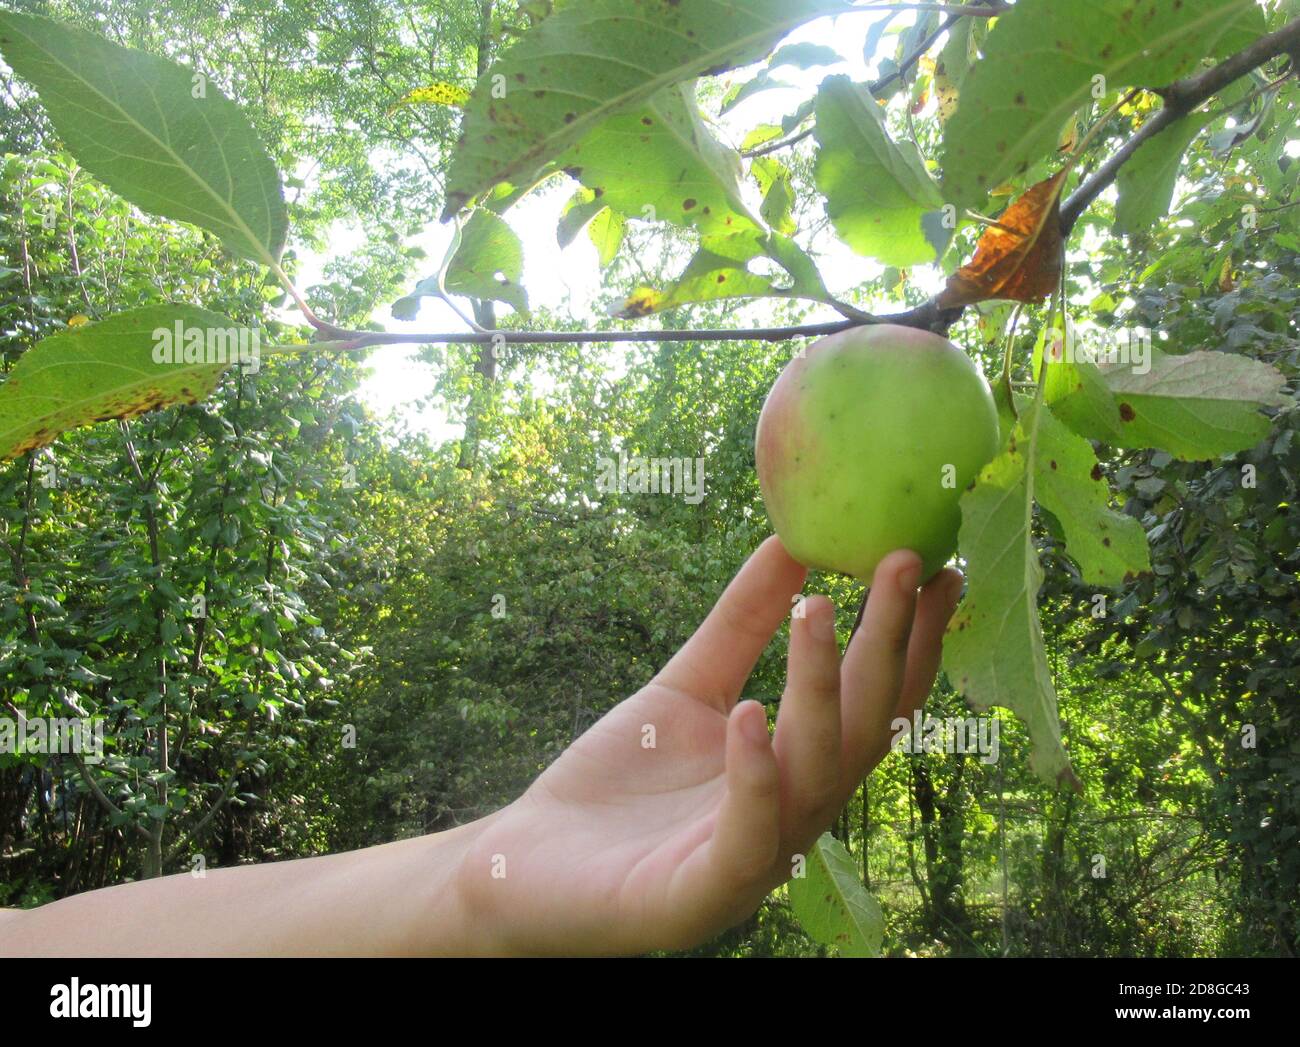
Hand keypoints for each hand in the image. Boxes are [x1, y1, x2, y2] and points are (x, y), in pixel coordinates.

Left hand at [456, 536, 963, 955]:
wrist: (528, 869)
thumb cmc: (619, 782)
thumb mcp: (686, 688)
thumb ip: (739, 625)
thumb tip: (790, 542)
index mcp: (800, 771)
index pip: (875, 702)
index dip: (910, 637)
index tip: (937, 564)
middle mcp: (795, 817)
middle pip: (866, 731)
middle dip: (890, 646)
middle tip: (907, 564)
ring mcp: (754, 864)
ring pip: (814, 775)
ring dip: (822, 690)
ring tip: (819, 609)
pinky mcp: (698, 898)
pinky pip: (744, 839)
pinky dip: (753, 776)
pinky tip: (750, 713)